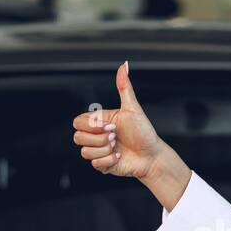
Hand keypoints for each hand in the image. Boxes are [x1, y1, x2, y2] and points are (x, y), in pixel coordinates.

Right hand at [71, 60, 166, 179]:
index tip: (111, 125)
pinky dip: (109, 160)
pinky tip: (120, 156)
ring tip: (118, 146)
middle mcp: (96, 136)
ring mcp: (98, 151)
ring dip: (104, 149)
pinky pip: (95, 164)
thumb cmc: (144, 132)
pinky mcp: (102, 165)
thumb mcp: (133, 108)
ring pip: (85, 152)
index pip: (78, 122)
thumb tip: (124, 65)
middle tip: (115, 136)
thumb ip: (124, 87)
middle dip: (98, 138)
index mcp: (99, 122)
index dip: (91, 125)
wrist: (153, 155)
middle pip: (77, 137)